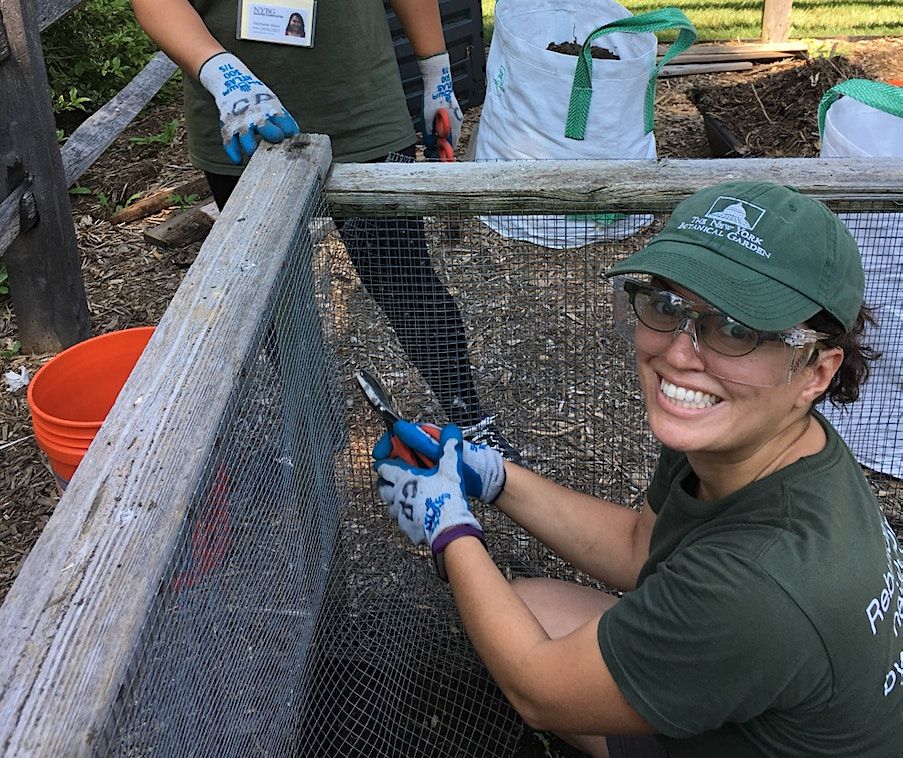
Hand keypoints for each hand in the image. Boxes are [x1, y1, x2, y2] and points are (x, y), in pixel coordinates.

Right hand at [198, 52, 298, 164]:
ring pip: (247, 141)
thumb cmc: (258, 100)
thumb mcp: (274, 104)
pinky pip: (230, 144)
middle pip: (266, 129)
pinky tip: (239, 160)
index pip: (284, 123)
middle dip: (273, 136)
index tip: (290, 136)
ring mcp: (241, 123)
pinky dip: (234, 154)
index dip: (289, 131)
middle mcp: (255, 117)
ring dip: (252, 150)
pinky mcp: (228, 128)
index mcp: (270, 110)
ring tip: (256, 155)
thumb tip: (297, 137)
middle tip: (276, 140)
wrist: (233, 83)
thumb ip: (286, 121)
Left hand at [375, 425, 481, 548]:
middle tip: (395, 478)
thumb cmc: (447, 498)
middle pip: (382, 486)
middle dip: (386, 481)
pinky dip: (405, 515)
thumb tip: (451, 431)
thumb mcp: (450, 469)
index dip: (385, 462)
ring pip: (388, 504)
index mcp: (403, 478)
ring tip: (405, 496)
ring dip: (394, 499)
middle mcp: (396, 496)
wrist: (449, 529)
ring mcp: (400, 513)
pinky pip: (400, 519)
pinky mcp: (406, 527)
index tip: (389, 460)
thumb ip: (449, 448)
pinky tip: (415, 513)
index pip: (384, 467)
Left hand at [418, 52, 462, 154]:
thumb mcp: (427, 120)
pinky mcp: (454, 110)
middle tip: (432, 146)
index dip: (444, 152)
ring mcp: (457, 115)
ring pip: (451, 131)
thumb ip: (429, 134)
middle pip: (452, 139)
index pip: (451, 145)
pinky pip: (451, 123)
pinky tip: (436, 124)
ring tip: (433, 134)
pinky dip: (444, 127)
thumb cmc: (433, 98)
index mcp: (454, 125)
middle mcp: (458, 121)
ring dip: (443, 135)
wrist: (438, 80)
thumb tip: (430, 145)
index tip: (438, 156)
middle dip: (442, 144)